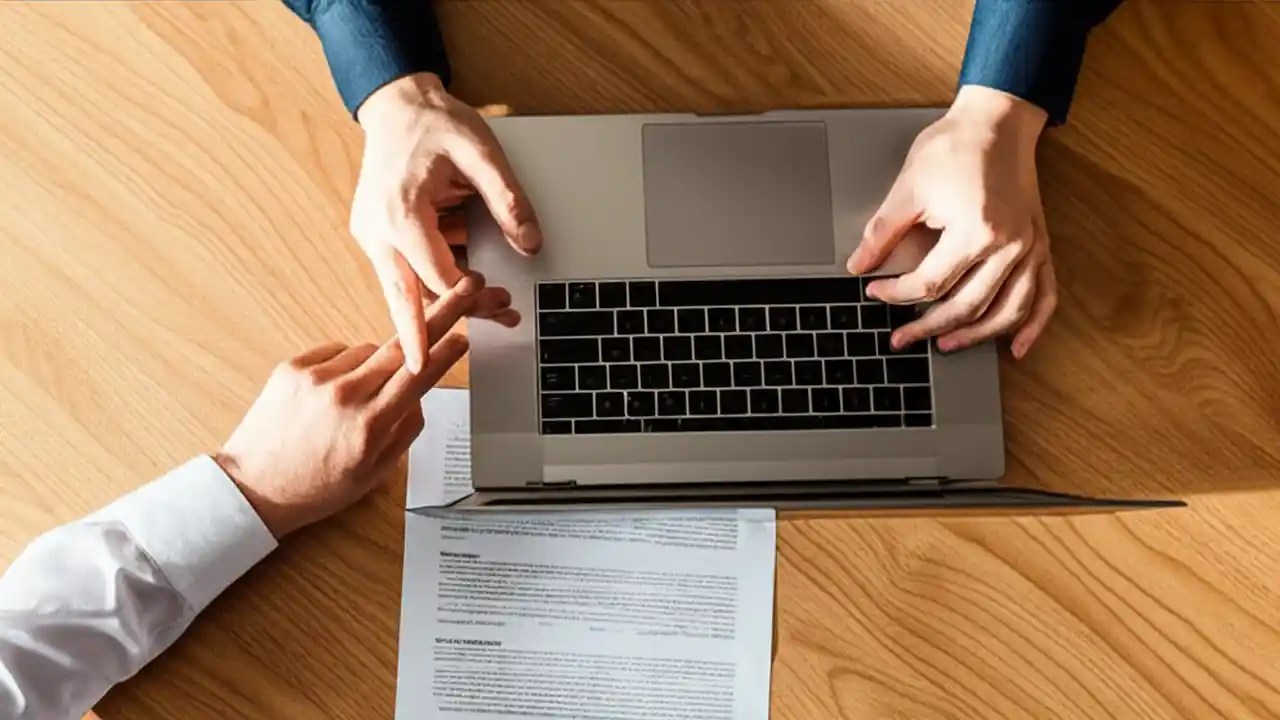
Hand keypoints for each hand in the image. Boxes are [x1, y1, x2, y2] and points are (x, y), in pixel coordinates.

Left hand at [213, 274, 481, 537]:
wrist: (253, 486)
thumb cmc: (315, 486)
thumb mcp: (374, 473)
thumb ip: (404, 432)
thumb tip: (420, 396)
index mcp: (369, 427)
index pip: (419, 379)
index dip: (446, 353)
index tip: (465, 334)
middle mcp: (344, 397)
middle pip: (402, 348)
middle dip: (437, 317)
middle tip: (463, 290)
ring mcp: (316, 379)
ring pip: (369, 350)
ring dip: (377, 363)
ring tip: (358, 397)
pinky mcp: (293, 368)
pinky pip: (337, 352)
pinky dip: (344, 365)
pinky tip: (332, 392)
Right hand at [351, 72, 538, 372]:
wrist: (396, 106)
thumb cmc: (435, 124)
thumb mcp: (481, 152)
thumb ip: (508, 200)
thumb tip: (529, 243)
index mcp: (401, 213)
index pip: (438, 278)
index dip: (471, 298)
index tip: (500, 302)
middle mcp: (377, 231)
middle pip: (404, 301)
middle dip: (430, 334)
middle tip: (436, 370)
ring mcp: (371, 237)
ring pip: (400, 293)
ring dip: (435, 311)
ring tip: (486, 318)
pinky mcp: (375, 238)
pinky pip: (401, 275)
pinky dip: (428, 289)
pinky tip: (461, 292)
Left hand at [847, 85, 1056, 358]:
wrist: (997, 121)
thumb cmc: (956, 147)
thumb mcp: (909, 187)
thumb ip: (882, 232)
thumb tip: (858, 265)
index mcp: (975, 231)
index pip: (930, 283)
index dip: (896, 294)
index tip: (875, 292)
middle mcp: (1009, 245)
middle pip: (967, 306)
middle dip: (929, 327)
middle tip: (901, 337)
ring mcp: (1030, 247)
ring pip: (1006, 310)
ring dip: (976, 336)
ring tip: (945, 346)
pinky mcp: (1040, 245)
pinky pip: (1044, 295)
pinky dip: (1033, 326)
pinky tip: (1017, 349)